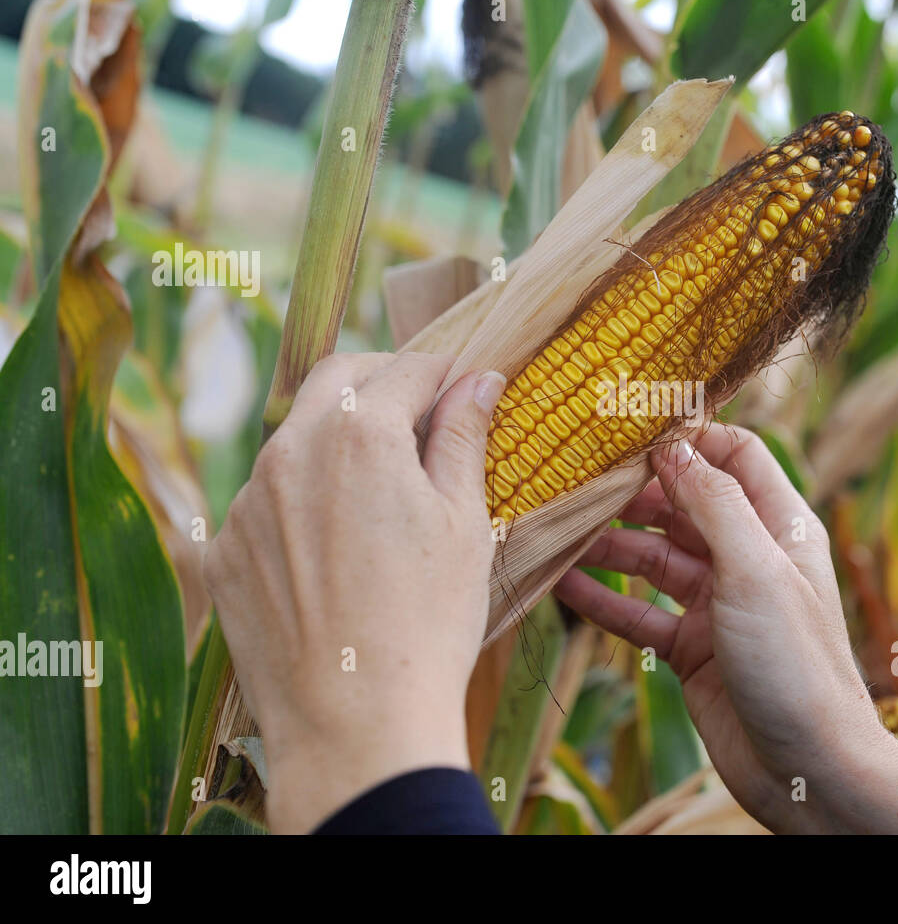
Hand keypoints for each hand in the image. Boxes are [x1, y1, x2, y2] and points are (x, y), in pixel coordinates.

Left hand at [202, 352, 505, 833]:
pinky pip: (266, 500)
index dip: (447, 372)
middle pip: (339, 380)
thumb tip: (478, 380)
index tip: (467, 387)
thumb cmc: (428, 621)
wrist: (354, 723)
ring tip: (381, 492)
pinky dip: (303, 500)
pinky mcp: (224, 551)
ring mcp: (247, 502)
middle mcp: (290, 451)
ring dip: (338, 441)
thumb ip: (464, 437)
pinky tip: (337, 548)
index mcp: (359, 432)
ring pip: (296, 439)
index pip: (410, 368)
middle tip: (423, 414)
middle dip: (384, 383)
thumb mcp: (464, 522)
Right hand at [555, 425, 897, 833]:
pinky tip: (565, 584)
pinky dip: (605, 599)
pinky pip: (641, 613)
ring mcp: (719, 604)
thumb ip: (713, 502)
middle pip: (685, 503)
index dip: (690, 438)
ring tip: (560, 530)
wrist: (810, 770)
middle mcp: (749, 558)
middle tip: (579, 478)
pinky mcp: (694, 649)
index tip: (634, 430)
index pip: (736, 455)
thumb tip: (674, 444)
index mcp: (780, 527)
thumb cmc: (797, 664)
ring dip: (610, 544)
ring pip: (655, 558)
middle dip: (635, 491)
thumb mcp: (755, 569)